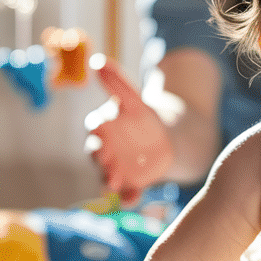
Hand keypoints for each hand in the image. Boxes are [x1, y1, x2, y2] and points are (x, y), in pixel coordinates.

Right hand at [85, 61, 173, 204]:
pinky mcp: (131, 184)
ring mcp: (116, 170)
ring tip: (115, 184)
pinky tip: (132, 199)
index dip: (96, 136)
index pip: (94, 133)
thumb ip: (117, 82)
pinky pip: (126, 193)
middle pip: (97, 158)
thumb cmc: (144, 118)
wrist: (166, 141)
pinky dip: (127, 197)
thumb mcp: (134, 100)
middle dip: (100, 162)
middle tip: (106, 164)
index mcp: (103, 130)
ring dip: (109, 182)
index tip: (101, 138)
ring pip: (108, 178)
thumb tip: (98, 60)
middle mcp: (105, 153)